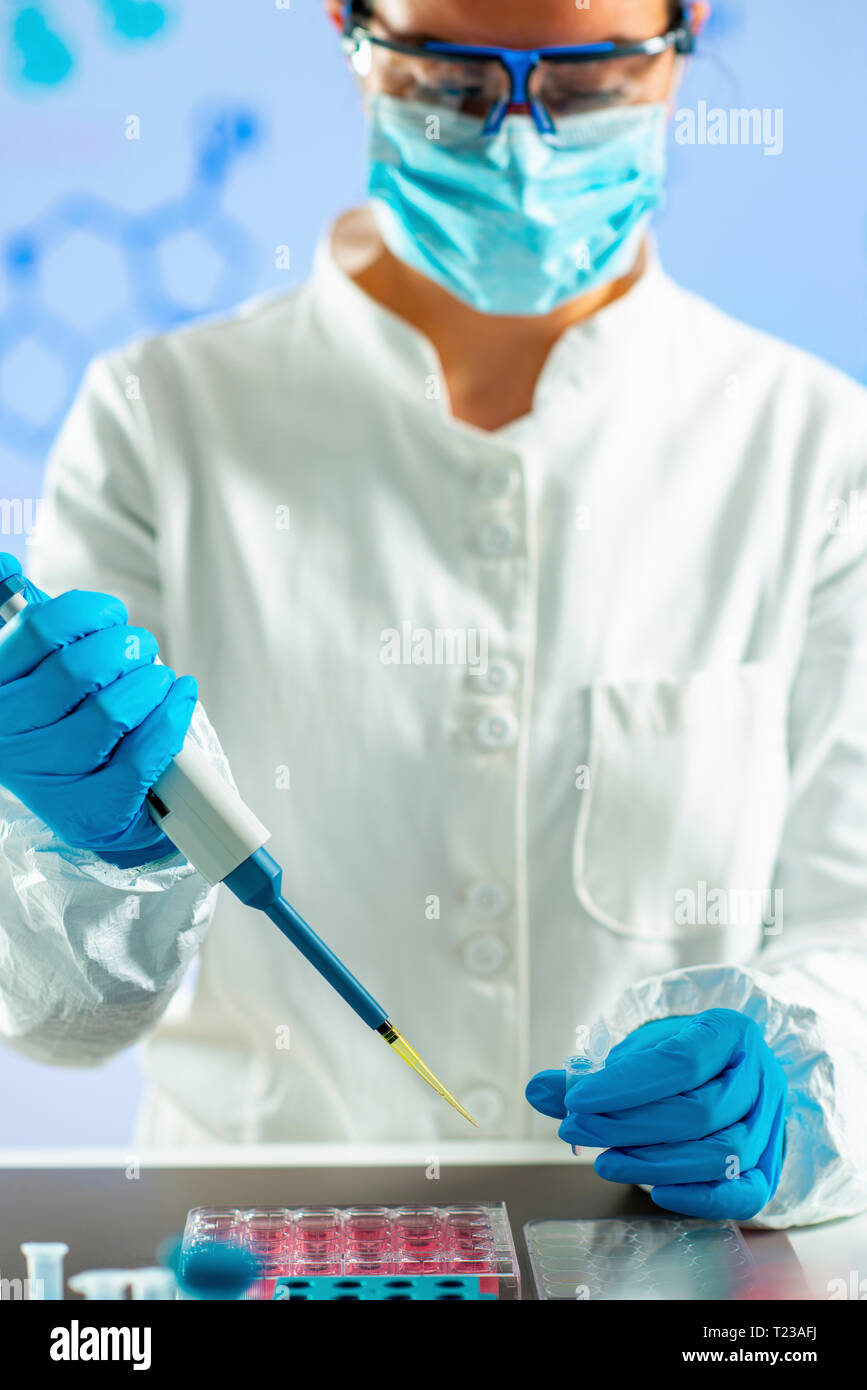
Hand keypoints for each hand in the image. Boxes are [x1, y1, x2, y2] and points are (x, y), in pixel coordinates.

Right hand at [0, 555, 196, 865]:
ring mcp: (48, 776)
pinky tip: (178, 698)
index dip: (88, 612)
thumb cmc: (57, 724)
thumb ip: (21, 621)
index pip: (39, 630)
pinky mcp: (90, 809)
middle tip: (141, 648)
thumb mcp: (27, 670)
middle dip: (126, 648)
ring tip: (157, 678)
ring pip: (110, 712)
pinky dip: (170, 719)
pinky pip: (139, 758)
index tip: (113, 614)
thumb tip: (5, 560)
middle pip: (79, 669)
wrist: (78, 805)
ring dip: (150, 683)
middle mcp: (10, 734)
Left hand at [526, 1008, 787, 1219]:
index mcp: (729, 1031)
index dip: (626, 1084)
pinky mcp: (769, 1166)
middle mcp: (759, 1077)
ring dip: (654, 1163)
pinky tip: (655, 1191)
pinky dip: (699, 1197)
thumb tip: (536, 1089)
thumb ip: (590, 1074)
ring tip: (604, 1161)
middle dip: (630, 1126)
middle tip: (577, 1128)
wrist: (729, 1073)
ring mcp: (770, 1124)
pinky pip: (745, 1193)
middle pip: (699, 1112)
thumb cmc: (679, 1060)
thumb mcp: (639, 1052)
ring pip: (721, 1154)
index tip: (577, 1098)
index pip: (681, 1061)